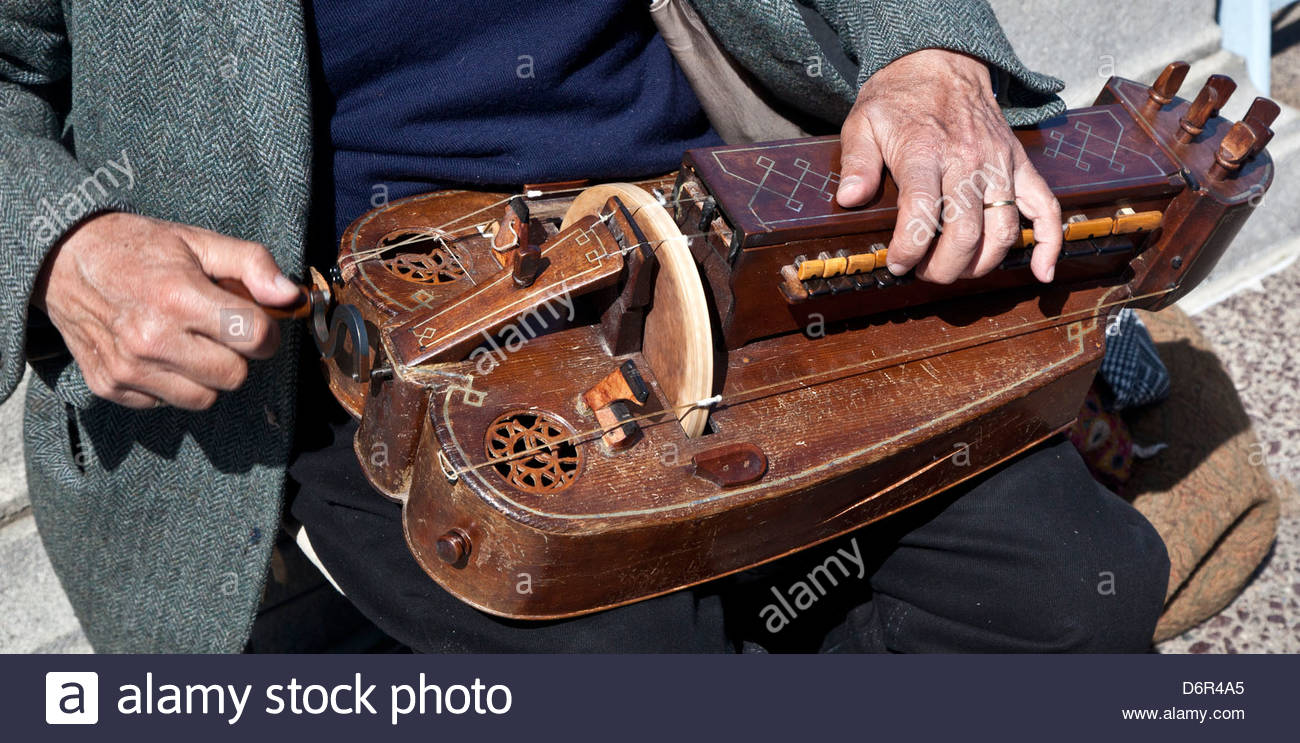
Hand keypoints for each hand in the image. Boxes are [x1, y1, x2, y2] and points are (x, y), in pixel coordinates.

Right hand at [32, 212, 300, 409]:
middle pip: (234, 376)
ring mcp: (128, 368)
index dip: (266, 332)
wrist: (63, 258)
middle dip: (236, 355)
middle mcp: (151, 339)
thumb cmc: (141, 248)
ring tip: (188, 342)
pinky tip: (159, 353)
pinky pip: (166, 404)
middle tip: (218, 331)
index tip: (255, 322)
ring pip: (204, 398)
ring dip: (206, 375)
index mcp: (179, 297)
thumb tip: (291, 296)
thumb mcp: (200, 241)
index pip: (254, 338)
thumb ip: (253, 264)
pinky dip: (171, 384)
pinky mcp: (110, 386)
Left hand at [835, 49, 1061, 283]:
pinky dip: (1050, 243)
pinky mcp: (1020, 164)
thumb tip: (849, 199)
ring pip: (1002, 230)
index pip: (921, 214)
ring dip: (981, 264)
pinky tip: (1041, 272)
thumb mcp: (863, 123)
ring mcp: (999, 164)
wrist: (940, 61)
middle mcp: (968, 160)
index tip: (897, 264)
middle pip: (966, 232)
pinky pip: (1046, 206)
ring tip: (956, 270)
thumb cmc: (897, 99)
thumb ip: (857, 163)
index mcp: (925, 153)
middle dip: (944, 267)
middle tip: (924, 274)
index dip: (909, 249)